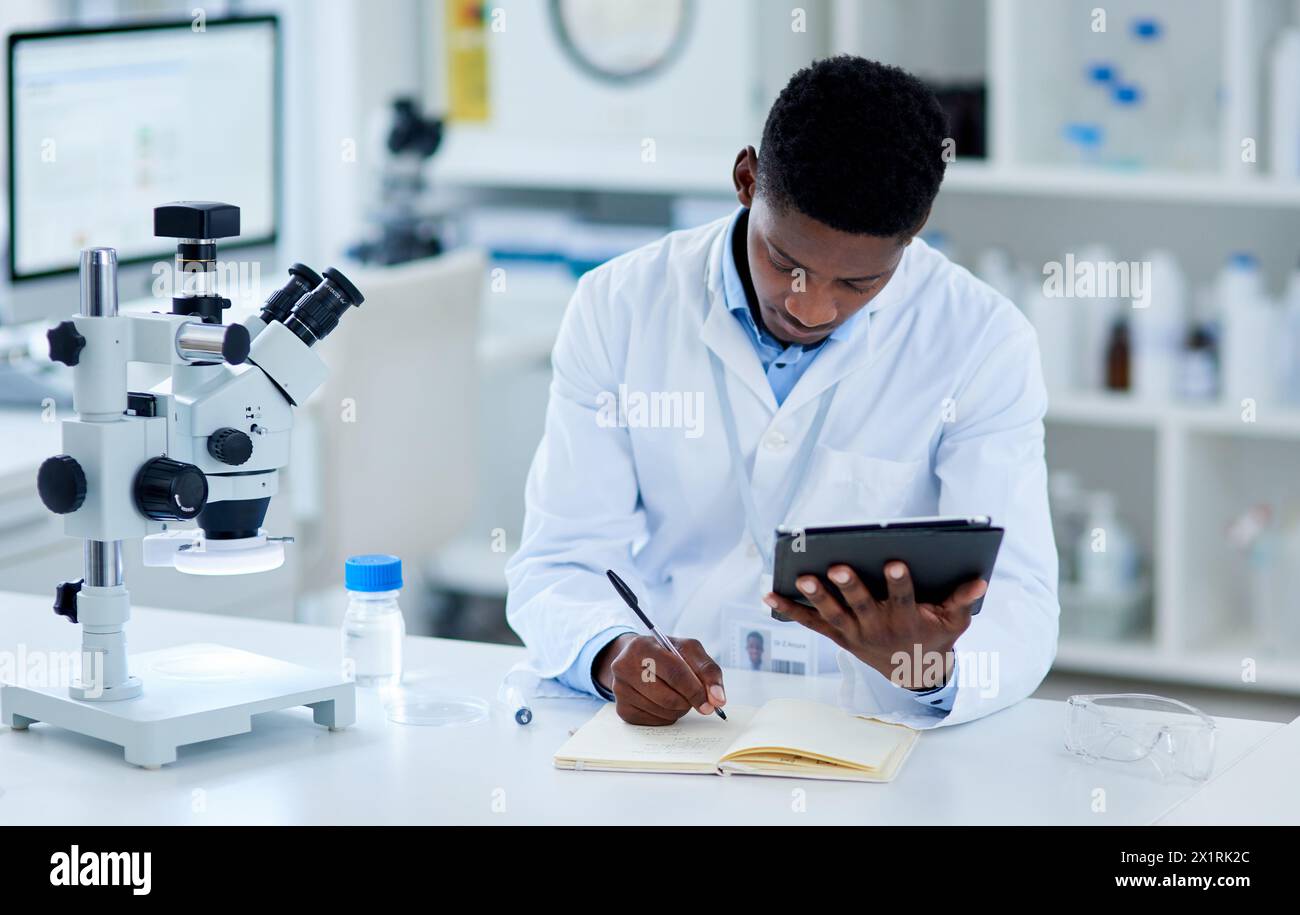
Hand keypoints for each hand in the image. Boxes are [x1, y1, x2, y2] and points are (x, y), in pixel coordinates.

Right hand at [594, 633, 726, 725]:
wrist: (638, 658)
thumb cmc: (667, 653)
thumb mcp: (689, 650)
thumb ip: (708, 671)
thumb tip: (718, 700)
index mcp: (641, 646)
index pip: (674, 673)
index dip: (695, 691)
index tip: (711, 704)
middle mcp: (624, 667)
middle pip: (668, 697)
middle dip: (688, 702)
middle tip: (695, 699)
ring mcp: (620, 690)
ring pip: (662, 712)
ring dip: (679, 709)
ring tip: (677, 694)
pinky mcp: (622, 709)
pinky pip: (655, 722)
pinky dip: (667, 716)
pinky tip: (664, 702)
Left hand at [764, 561, 986, 690]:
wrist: (913, 673)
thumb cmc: (934, 637)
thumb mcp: (954, 623)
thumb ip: (964, 601)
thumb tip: (980, 581)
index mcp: (906, 618)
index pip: (904, 597)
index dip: (900, 581)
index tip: (895, 562)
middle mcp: (877, 626)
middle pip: (862, 604)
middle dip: (850, 586)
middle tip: (837, 566)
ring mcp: (854, 632)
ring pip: (834, 613)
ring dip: (817, 595)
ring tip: (803, 576)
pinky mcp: (837, 635)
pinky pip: (810, 622)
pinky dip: (789, 609)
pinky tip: (769, 593)